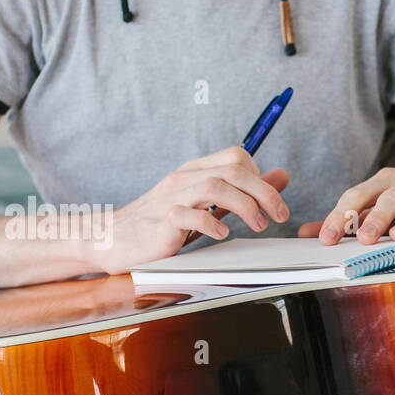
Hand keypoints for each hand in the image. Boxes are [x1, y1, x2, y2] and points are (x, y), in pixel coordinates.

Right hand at [96, 147, 289, 272]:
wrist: (111, 238)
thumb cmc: (161, 223)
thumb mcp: (205, 203)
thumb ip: (243, 190)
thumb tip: (282, 175)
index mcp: (195, 171)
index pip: (237, 156)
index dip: (260, 176)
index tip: (271, 202)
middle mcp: (184, 178)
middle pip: (233, 170)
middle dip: (265, 192)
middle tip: (280, 216)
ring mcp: (171, 198)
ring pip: (214, 186)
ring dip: (245, 206)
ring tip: (258, 225)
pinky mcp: (162, 222)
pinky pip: (188, 215)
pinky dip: (211, 224)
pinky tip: (222, 235)